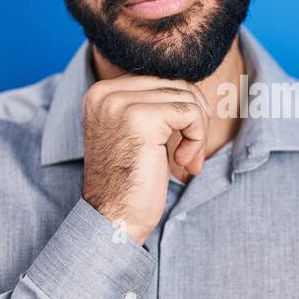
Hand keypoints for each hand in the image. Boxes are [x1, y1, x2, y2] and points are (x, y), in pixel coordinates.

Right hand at [80, 76, 212, 245]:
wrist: (114, 218)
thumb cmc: (129, 182)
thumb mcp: (136, 134)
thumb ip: (153, 106)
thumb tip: (195, 89)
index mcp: (101, 93)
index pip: (159, 80)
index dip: (182, 108)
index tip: (185, 140)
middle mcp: (105, 92)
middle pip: (175, 85)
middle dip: (195, 118)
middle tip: (191, 154)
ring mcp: (121, 103)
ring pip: (186, 98)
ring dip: (198, 132)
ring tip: (187, 161)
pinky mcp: (142, 118)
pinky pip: (191, 113)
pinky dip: (197, 139)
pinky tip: (183, 163)